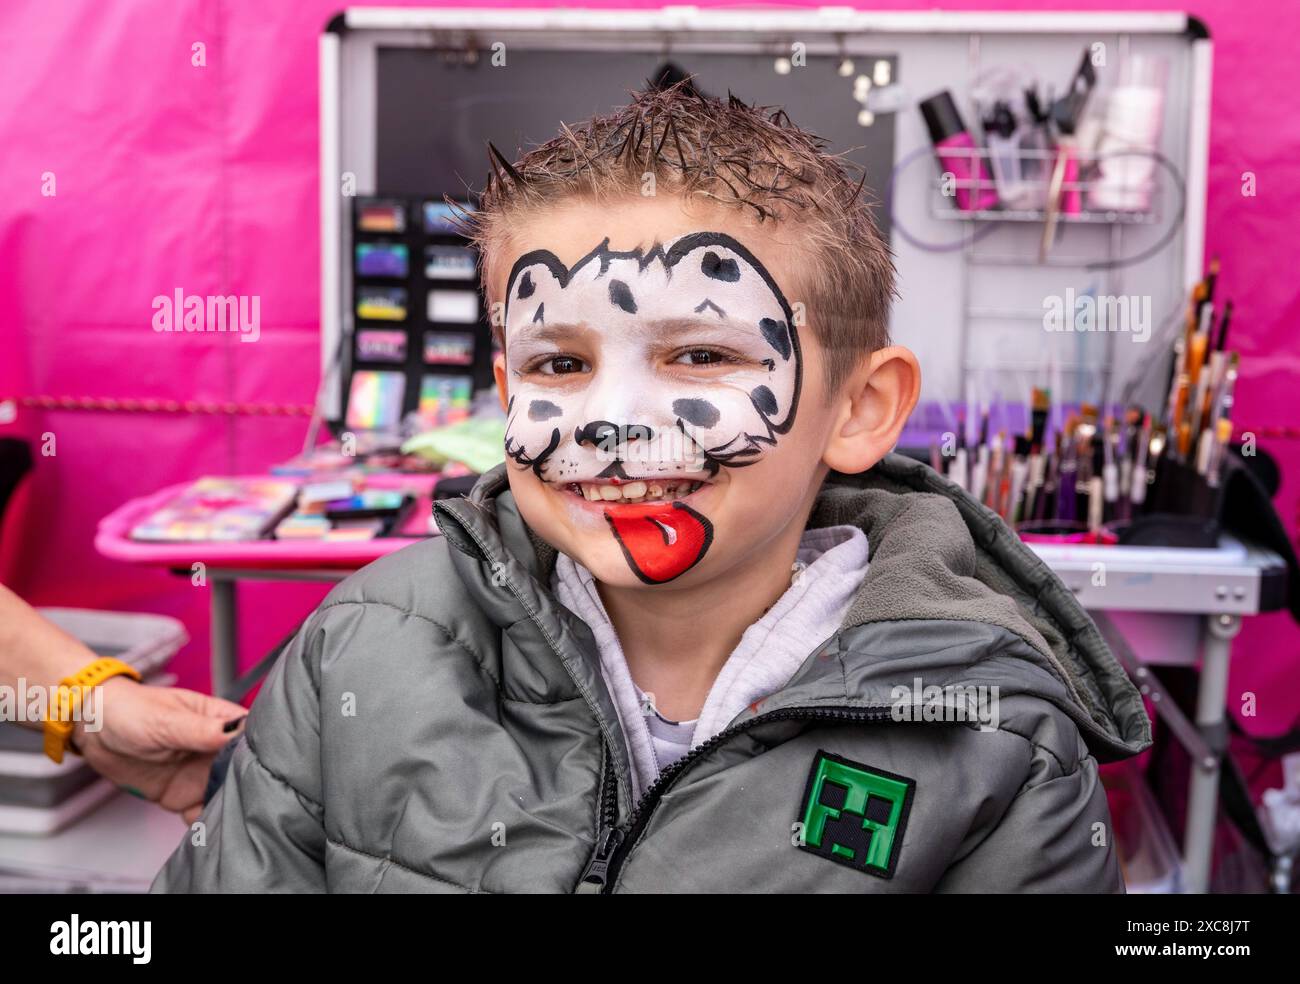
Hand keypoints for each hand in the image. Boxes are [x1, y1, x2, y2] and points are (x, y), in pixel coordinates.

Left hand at [73, 678, 247, 823]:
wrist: (94, 731)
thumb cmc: (130, 710)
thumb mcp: (166, 720)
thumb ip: (201, 730)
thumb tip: (236, 732)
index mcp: (222, 722)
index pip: (253, 739)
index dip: (263, 755)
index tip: (265, 772)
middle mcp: (216, 750)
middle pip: (244, 773)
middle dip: (247, 789)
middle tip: (246, 803)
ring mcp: (201, 774)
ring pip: (225, 795)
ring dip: (227, 808)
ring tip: (227, 819)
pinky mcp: (183, 795)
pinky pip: (201, 813)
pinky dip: (205, 824)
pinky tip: (204, 828)